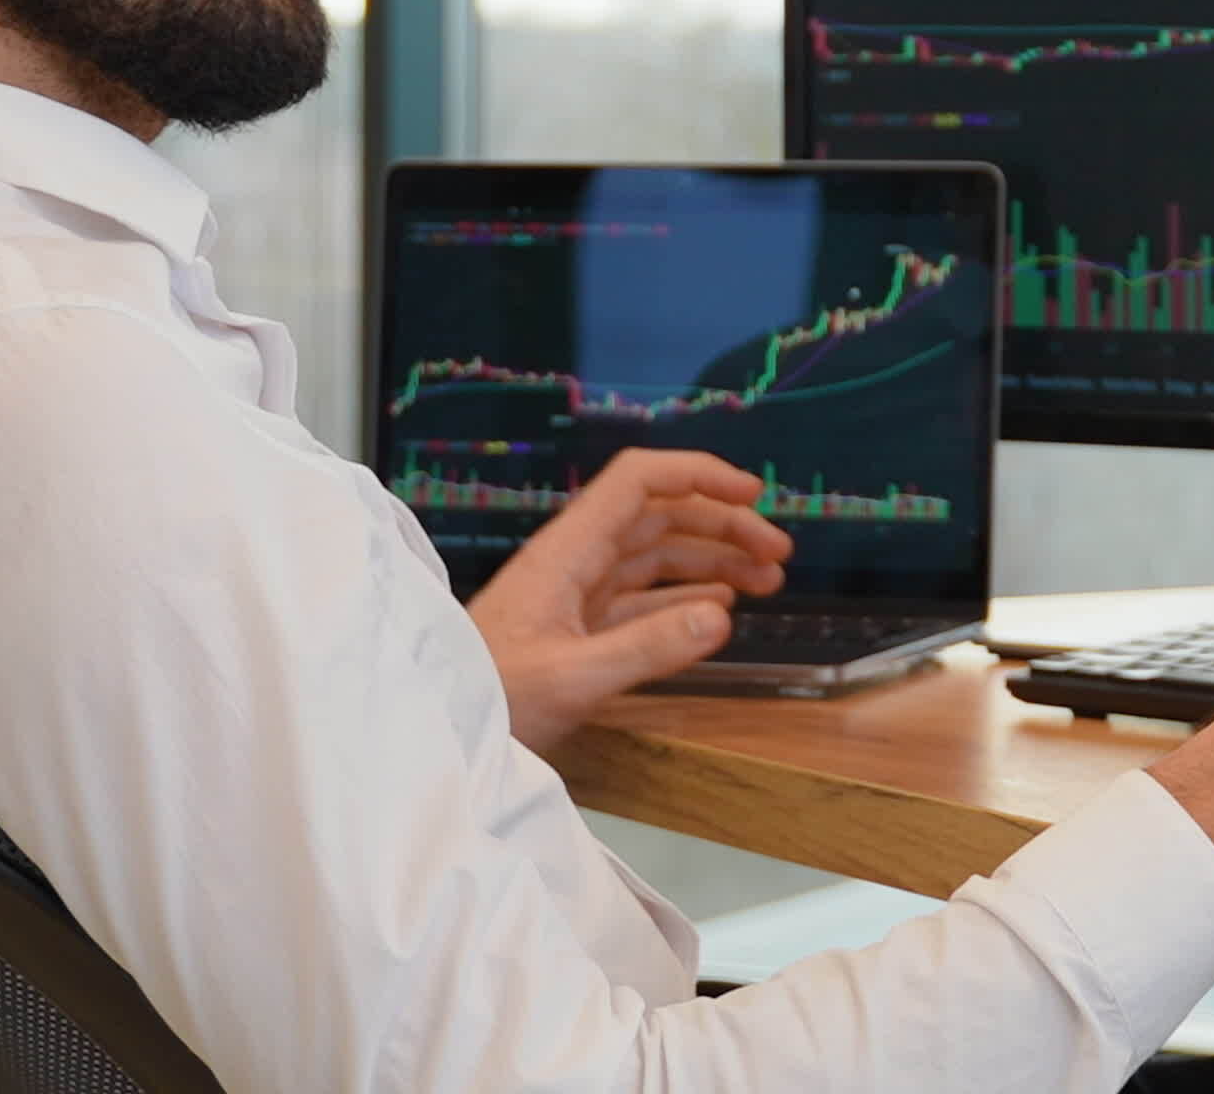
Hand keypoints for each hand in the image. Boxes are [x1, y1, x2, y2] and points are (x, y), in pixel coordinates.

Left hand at [465, 448, 791, 751]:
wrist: (434, 738)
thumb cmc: (484, 701)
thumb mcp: (568, 678)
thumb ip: (646, 647)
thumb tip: (722, 613)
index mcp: (567, 552)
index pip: (639, 482)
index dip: (698, 474)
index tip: (754, 491)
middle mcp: (574, 564)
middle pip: (659, 518)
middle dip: (722, 524)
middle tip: (778, 555)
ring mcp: (575, 597)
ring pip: (655, 558)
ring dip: (712, 559)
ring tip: (766, 581)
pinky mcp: (575, 633)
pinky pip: (642, 600)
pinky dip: (685, 597)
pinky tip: (716, 606)